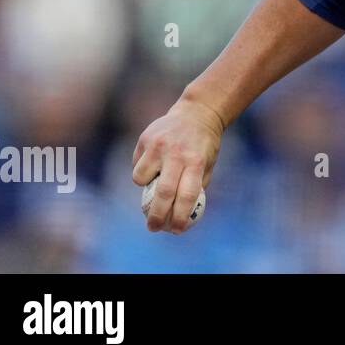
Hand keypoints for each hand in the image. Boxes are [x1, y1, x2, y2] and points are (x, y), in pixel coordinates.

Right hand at [132, 98, 223, 233]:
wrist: (196, 113)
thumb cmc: (203, 146)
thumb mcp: (207, 165)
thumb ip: (195, 187)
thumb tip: (179, 216)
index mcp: (197, 162)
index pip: (188, 195)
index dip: (180, 217)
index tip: (175, 230)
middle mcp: (177, 154)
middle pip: (163, 192)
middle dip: (157, 215)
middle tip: (153, 228)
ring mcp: (159, 145)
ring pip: (141, 178)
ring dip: (145, 188)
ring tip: (156, 180)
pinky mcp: (145, 139)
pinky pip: (137, 165)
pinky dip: (141, 171)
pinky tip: (153, 163)